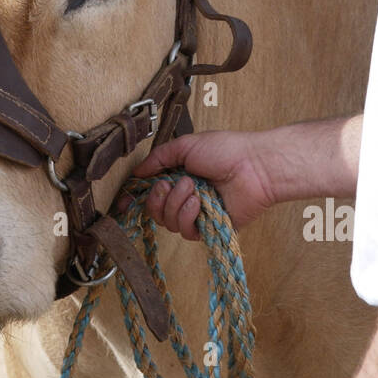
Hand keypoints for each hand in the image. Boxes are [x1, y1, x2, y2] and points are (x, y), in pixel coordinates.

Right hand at [134, 130, 276, 234]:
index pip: (150, 191)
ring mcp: (197, 213)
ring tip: (194, 188)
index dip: (134, 198)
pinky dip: (188, 215)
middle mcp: (185, 196)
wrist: (254, 166)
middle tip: (169, 184)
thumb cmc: (226, 150)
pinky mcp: (209, 228)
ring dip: (176, 203)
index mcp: (178, 175)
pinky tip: (200, 201)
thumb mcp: (185, 146)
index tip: (123, 203)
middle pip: (154, 210)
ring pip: (168, 222)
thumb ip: (158, 158)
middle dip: (157, 198)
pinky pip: (185, 231)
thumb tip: (137, 173)